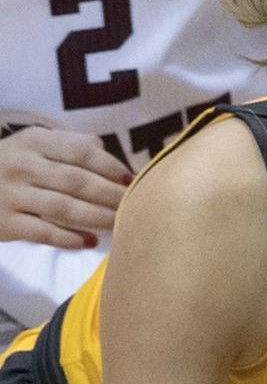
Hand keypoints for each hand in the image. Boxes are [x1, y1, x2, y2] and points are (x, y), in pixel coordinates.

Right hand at [0, 125, 130, 248]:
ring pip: (64, 208)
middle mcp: (22, 166)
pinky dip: (69, 238)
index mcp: (35, 142)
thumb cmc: (12, 163)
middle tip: (135, 204)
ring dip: (97, 217)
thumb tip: (109, 155)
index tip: (133, 179)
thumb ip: (70, 145)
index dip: (112, 167)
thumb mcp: (34, 144)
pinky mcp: (4, 224)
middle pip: (78, 181)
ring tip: (119, 222)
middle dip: (111, 194)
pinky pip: (43, 233)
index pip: (83, 151)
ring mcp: (11, 196)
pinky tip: (89, 241)